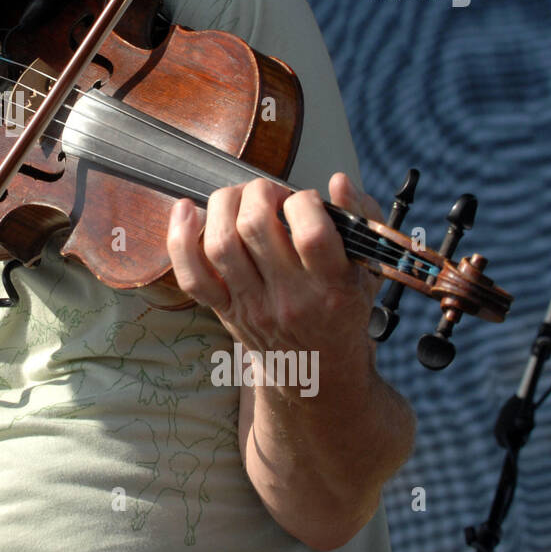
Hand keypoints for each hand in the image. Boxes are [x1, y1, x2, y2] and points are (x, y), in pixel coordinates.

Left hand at [165, 172, 382, 378]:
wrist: (317, 371)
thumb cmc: (344, 308)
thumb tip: (338, 181)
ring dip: (224, 204)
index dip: (304, 201)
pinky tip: (185, 209)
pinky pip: (192, 276)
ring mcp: (253, 306)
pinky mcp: (225, 310)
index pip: (311, 234)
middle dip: (259, 192)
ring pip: (221, 243)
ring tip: (241, 199)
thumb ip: (363, 218)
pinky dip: (180, 239)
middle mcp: (290, 298)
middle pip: (255, 227)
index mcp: (332, 286)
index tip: (306, 200)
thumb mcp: (369, 268)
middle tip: (270, 194)